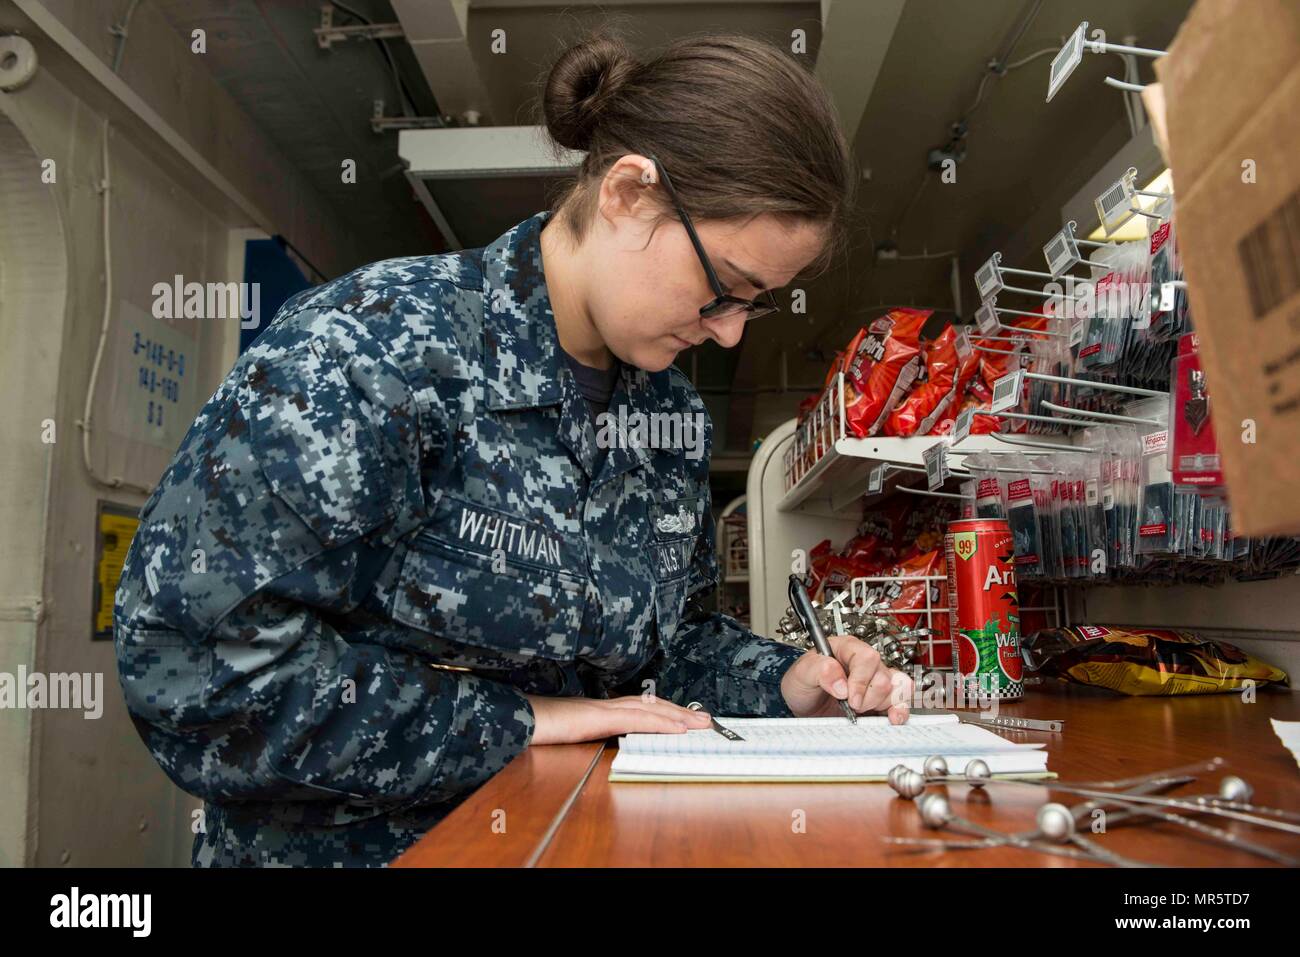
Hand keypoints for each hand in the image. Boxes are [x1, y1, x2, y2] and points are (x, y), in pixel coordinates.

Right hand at [524, 693, 714, 745]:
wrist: (516, 721)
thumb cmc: (535, 728)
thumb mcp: (567, 733)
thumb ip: (585, 733)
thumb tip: (598, 738)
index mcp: (598, 710)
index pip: (639, 708)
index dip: (665, 712)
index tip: (686, 718)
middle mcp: (603, 705)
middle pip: (651, 705)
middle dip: (680, 711)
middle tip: (706, 720)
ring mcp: (601, 709)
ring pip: (649, 709)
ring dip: (679, 715)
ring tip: (701, 724)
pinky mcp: (597, 718)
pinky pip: (636, 720)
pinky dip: (660, 723)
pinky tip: (677, 728)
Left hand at [780, 635, 912, 722]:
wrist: (804, 706)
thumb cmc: (803, 684)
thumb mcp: (801, 674)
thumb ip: (819, 670)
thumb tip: (841, 684)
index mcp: (847, 648)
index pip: (867, 658)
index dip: (861, 680)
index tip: (849, 697)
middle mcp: (865, 663)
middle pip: (883, 676)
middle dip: (866, 697)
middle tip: (851, 705)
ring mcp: (875, 681)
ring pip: (897, 688)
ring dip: (880, 705)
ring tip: (863, 711)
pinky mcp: (882, 700)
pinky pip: (903, 700)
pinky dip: (900, 711)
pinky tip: (892, 719)